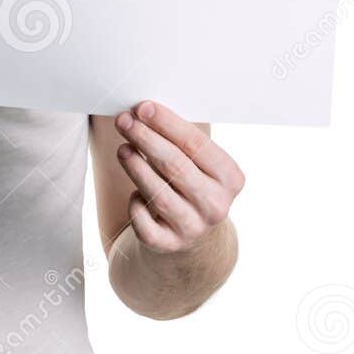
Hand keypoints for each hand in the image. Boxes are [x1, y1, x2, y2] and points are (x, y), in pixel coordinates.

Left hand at [114, 100, 244, 253]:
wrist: (193, 234)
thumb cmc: (192, 184)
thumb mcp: (199, 164)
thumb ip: (180, 140)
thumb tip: (144, 112)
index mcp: (230, 178)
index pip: (196, 144)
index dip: (167, 124)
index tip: (143, 108)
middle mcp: (216, 205)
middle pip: (175, 166)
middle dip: (146, 139)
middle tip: (124, 121)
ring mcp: (194, 228)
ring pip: (158, 194)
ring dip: (136, 167)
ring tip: (123, 149)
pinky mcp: (170, 245)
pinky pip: (144, 224)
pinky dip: (136, 206)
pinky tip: (134, 193)